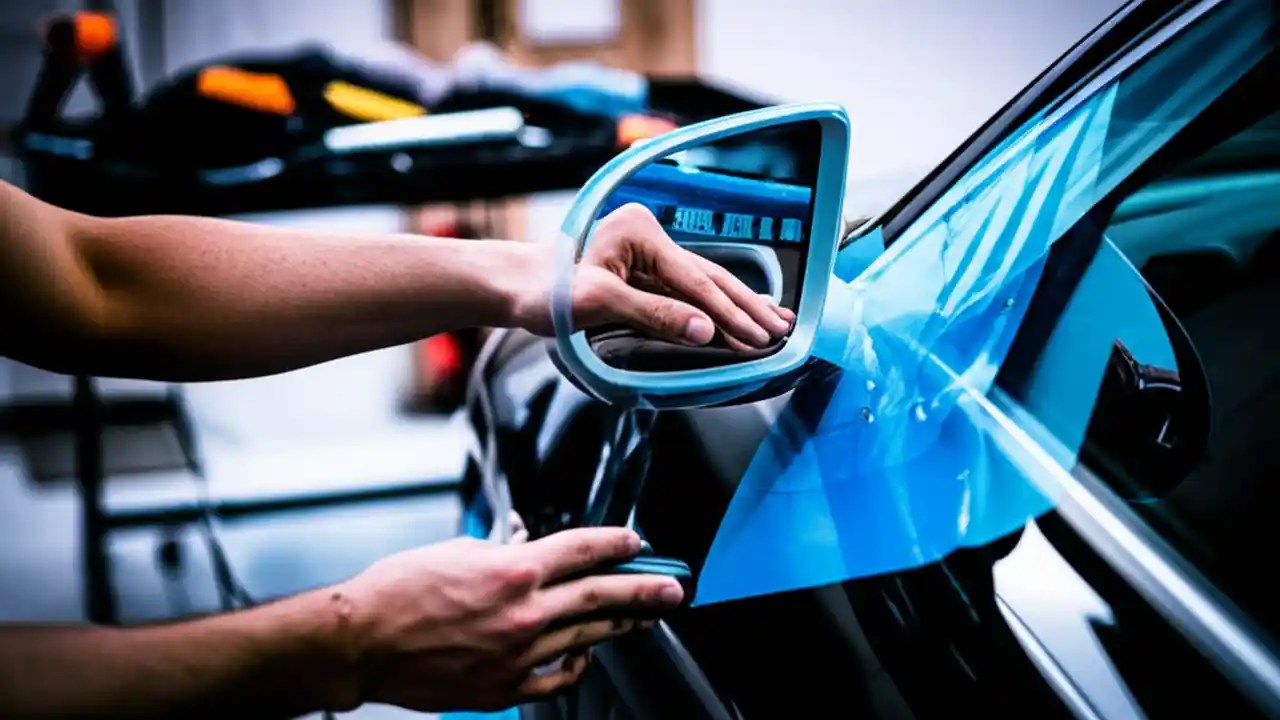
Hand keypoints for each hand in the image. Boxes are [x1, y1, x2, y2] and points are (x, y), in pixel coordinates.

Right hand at [335, 527, 681, 712]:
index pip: (583, 549)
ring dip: (621, 625)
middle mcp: (524, 611)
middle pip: (601, 595)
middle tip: (673, 588)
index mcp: (513, 569)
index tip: (634, 541)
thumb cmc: (399, 591)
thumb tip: (526, 546)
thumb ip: (501, 550)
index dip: (616, 542)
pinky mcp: (504, 687)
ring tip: (644, 618)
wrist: (363, 642)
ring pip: (586, 635)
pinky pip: (557, 677)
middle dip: (644, 590)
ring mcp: (518, 653)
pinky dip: (576, 663)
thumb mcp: (457, 549)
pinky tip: (586, 654)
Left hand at [510, 203, 794, 346]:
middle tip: (783, 333)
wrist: (514, 285)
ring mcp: (649, 252)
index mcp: (640, 232)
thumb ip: (654, 315)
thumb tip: (706, 330)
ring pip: (705, 283)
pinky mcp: (645, 271)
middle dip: (748, 307)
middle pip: (709, 276)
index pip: (694, 279)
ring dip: (741, 305)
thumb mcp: (597, 304)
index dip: (729, 312)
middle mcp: (649, 235)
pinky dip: (717, 306)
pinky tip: (742, 314)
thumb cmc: (546, 292)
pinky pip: (689, 291)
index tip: (757, 339)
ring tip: (778, 322)